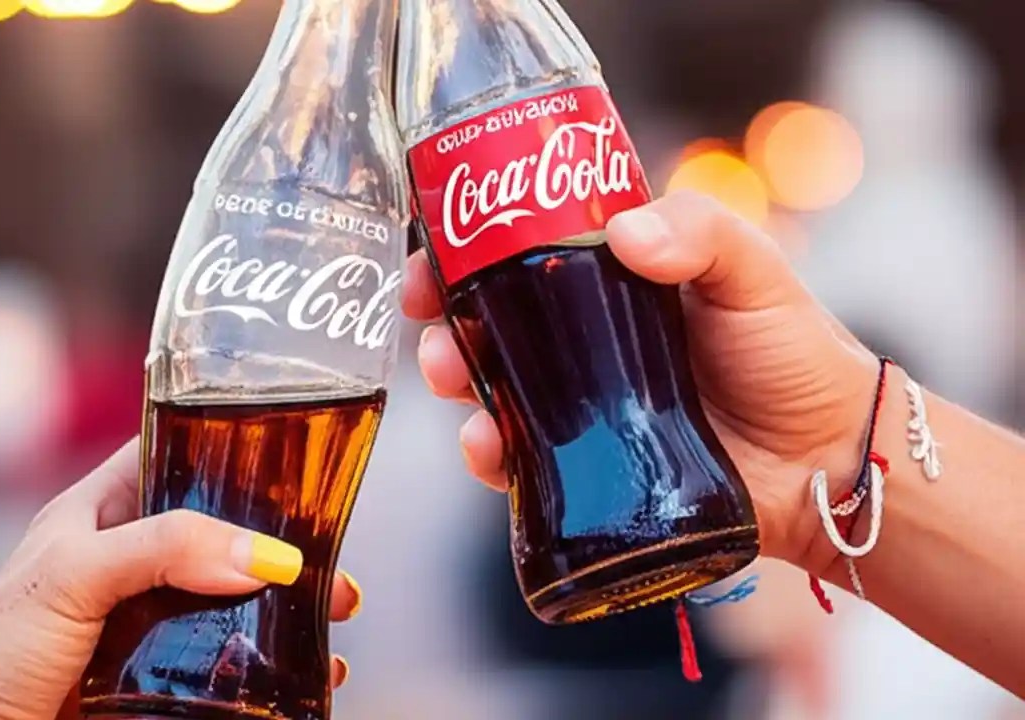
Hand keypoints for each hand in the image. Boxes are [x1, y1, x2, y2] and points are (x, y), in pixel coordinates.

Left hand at [0, 439, 361, 719]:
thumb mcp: (75, 576)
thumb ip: (164, 549)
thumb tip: (262, 554)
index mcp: (103, 513)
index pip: (177, 455)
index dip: (233, 449)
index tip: (298, 460)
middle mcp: (128, 561)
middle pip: (222, 537)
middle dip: (282, 549)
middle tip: (332, 570)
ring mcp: (142, 622)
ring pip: (228, 603)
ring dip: (282, 612)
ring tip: (332, 621)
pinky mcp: (150, 680)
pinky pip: (219, 666)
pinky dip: (263, 669)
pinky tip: (301, 676)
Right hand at [404, 191, 878, 572]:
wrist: (826, 461)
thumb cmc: (795, 354)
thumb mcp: (754, 271)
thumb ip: (700, 231)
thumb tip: (627, 236)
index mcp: (614, 282)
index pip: (524, 252)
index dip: (469, 247)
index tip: (436, 250)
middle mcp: (586, 341)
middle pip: (491, 321)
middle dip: (444, 317)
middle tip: (428, 316)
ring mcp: (582, 406)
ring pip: (492, 389)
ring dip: (454, 380)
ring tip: (450, 379)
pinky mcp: (585, 468)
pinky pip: (519, 461)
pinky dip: (491, 454)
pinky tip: (487, 447)